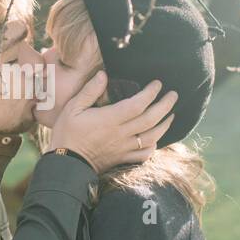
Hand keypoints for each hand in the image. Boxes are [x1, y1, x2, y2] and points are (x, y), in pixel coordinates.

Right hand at [48, 72, 176, 171]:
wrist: (65, 164)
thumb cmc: (67, 134)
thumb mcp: (72, 108)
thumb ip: (89, 91)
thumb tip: (103, 75)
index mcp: (109, 119)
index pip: (137, 104)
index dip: (150, 93)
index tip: (158, 84)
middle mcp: (121, 134)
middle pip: (150, 119)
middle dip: (165, 105)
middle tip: (174, 95)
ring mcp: (124, 148)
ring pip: (152, 137)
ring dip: (165, 125)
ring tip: (172, 114)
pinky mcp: (122, 159)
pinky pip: (144, 155)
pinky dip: (153, 146)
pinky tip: (156, 139)